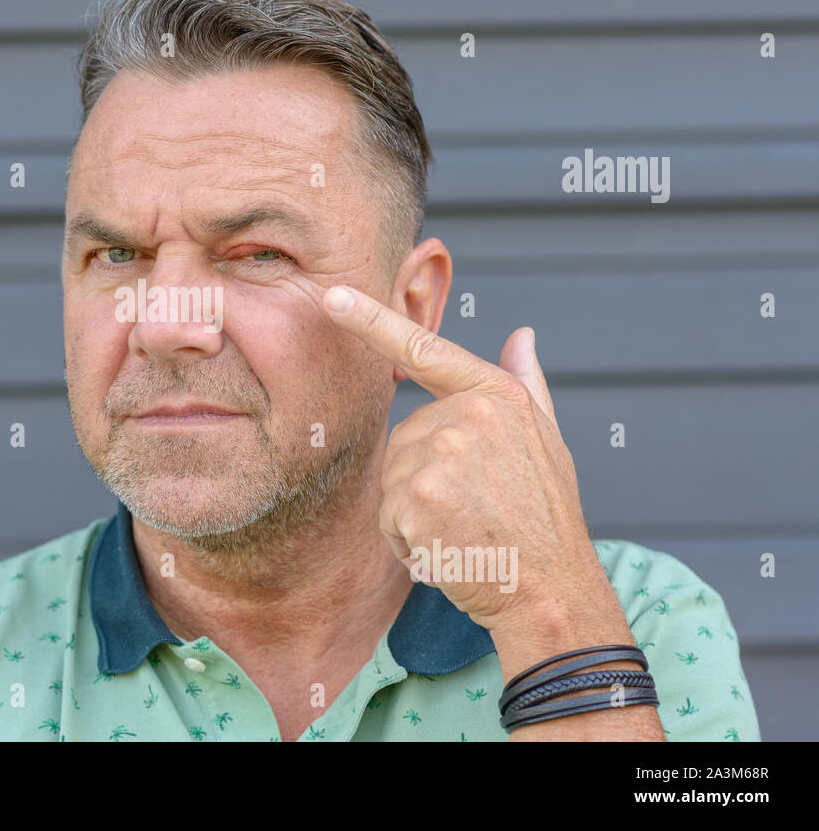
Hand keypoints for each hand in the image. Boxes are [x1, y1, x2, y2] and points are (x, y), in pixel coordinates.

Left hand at [321, 283, 610, 635]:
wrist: (550, 588)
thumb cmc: (546, 517)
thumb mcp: (547, 440)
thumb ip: (525, 383)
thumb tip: (522, 335)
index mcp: (497, 395)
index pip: (425, 350)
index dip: (372, 320)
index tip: (333, 296)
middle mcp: (468, 415)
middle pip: (405, 439)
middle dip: (425, 479)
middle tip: (473, 508)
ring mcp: (441, 454)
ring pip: (393, 481)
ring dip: (416, 514)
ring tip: (464, 529)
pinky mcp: (417, 497)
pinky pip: (388, 518)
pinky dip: (409, 542)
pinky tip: (448, 549)